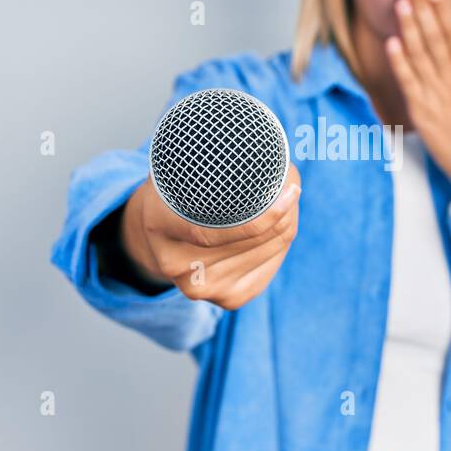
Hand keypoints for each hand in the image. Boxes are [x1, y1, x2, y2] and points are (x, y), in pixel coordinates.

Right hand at [122, 163, 300, 310]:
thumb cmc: (176, 189)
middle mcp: (178, 266)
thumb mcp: (179, 166)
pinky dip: (282, 242)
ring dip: (286, 222)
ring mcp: (204, 288)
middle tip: (292, 183)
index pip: (213, 231)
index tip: (289, 186)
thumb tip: (271, 151)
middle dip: (283, 209)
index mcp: (159, 225)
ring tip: (286, 197)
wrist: (160, 235)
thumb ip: (212, 157)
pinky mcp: (229, 299)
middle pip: (252, 240)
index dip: (261, 214)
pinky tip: (281, 223)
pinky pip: (271, 266)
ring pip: (269, 250)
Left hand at [385, 0, 450, 208]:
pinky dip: (399, 63)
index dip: (443, 11)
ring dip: (409, 28)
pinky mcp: (422, 113)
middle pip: (436, 39)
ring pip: (420, 56)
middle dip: (423, 11)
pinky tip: (392, 43)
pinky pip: (408, 83)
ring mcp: (437, 97)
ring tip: (401, 3)